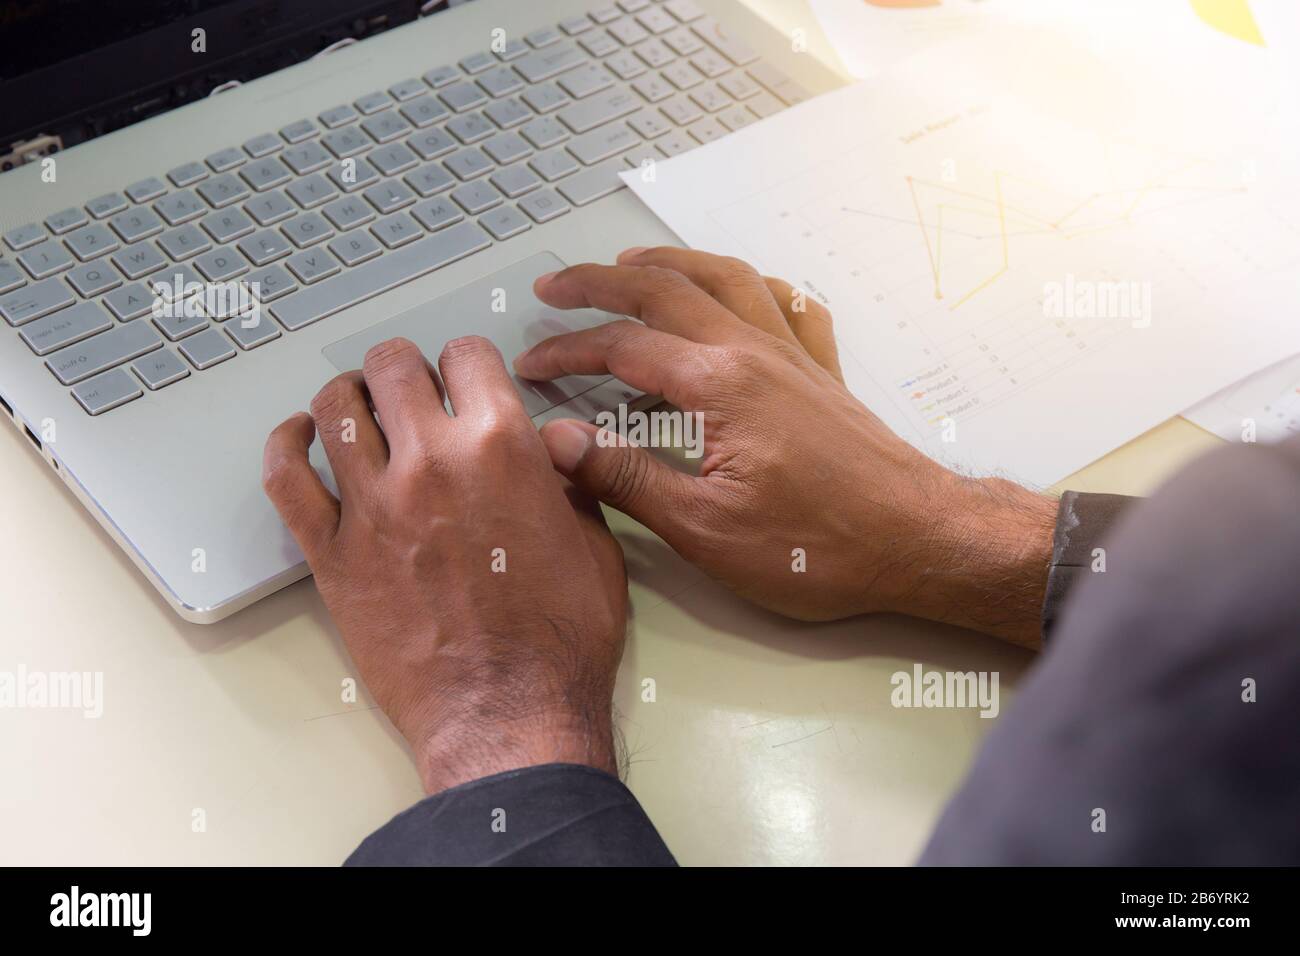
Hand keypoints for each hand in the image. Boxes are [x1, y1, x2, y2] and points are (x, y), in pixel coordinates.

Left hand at [263, 337, 626, 793]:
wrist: (509, 713)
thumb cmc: (559, 640)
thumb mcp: (594, 543)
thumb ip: (565, 483)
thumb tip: (546, 457)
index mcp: (502, 448)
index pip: (467, 357)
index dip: (467, 360)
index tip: (464, 374)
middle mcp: (432, 462)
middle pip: (393, 367)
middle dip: (404, 368)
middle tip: (410, 386)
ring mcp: (374, 506)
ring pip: (335, 408)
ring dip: (349, 396)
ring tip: (358, 405)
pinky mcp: (333, 554)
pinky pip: (286, 478)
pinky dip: (285, 445)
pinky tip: (299, 437)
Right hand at [515, 248, 1056, 646]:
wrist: (918, 539)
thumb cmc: (821, 546)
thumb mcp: (706, 528)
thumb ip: (628, 477)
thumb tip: (560, 443)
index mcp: (720, 385)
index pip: (623, 346)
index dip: (567, 350)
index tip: (531, 364)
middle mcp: (755, 353)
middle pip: (664, 290)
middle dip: (601, 281)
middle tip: (556, 284)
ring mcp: (793, 356)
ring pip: (725, 278)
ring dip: (671, 264)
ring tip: (631, 264)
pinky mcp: (821, 373)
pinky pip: (787, 304)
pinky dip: (754, 285)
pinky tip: (743, 290)